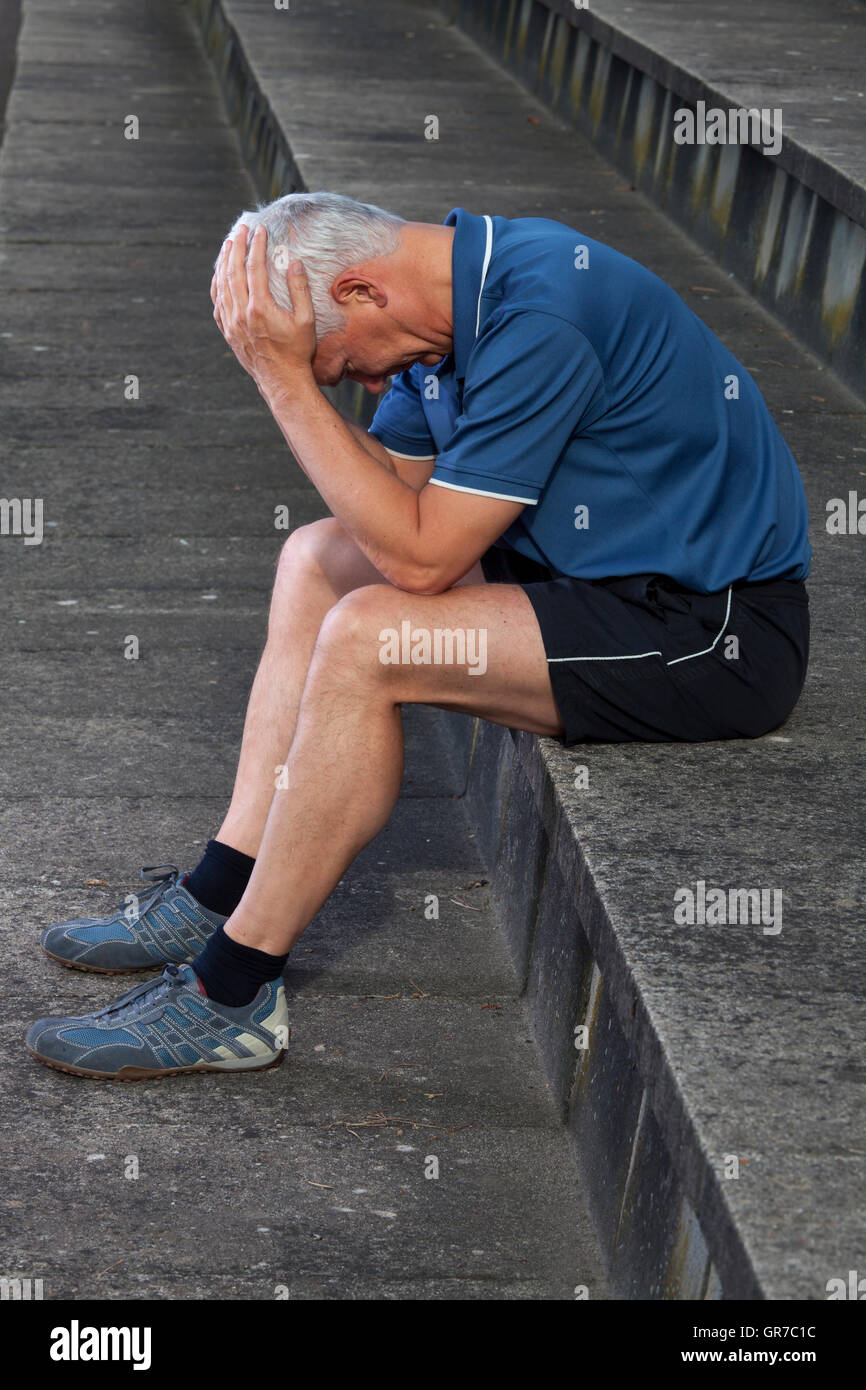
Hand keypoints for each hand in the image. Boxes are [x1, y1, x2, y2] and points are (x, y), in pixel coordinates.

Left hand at [210, 224, 316, 394]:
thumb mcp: (306, 321)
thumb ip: (300, 290)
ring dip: (224, 261)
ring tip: (229, 244)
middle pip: (233, 271)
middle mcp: (241, 313)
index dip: (256, 246)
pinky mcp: (227, 330)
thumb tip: (295, 262)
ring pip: (221, 284)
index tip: (261, 230)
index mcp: (260, 308)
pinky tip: (220, 272)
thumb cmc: (297, 352)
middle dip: (237, 246)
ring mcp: (231, 323)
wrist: (281, 380)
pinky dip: (217, 283)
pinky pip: (217, 301)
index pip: (254, 268)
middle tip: (241, 229)